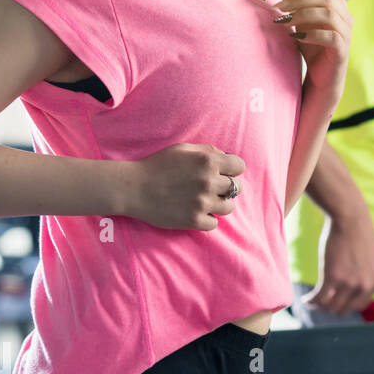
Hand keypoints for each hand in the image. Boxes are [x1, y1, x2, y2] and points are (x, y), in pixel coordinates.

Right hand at [123, 143, 246, 229]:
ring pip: (228, 207)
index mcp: (207, 161)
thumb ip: (208, 151)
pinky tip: (195, 212)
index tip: (222, 173)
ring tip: (203, 200)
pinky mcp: (194, 220)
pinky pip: (214, 223)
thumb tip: (227, 158)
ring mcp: (202, 203)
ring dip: (218, 204)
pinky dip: (206, 219)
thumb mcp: (182, 149)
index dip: (231, 170)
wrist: (133, 188)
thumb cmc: (157, 166)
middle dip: (225, 187)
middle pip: (236, 188)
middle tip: (210, 188)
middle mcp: (208, 182)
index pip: (240, 167)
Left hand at [264, 0, 352, 98]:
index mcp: (335, 4)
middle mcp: (345, 16)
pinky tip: (295, 37)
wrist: (319, 78)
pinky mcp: (343, 50)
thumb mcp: (301, 19)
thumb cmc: (310, 46)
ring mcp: (346, 33)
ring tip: (284, 22)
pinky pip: (331, 37)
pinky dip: (312, 34)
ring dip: (303, 15)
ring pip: (329, 14)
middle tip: (277, 7)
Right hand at [305, 202, 373, 316]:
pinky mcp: (333, 277)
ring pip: (329, 306)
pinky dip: (310, 301)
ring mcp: (349, 283)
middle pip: (343, 309)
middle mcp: (365, 286)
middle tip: (319, 304)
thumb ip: (370, 276)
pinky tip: (305, 300)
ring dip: (318, 307)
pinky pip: (319, 298)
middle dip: (330, 308)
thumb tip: (363, 289)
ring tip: (310, 303)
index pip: (358, 306)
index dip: (345, 306)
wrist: (351, 219)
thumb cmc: (359, 234)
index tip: (334, 302)